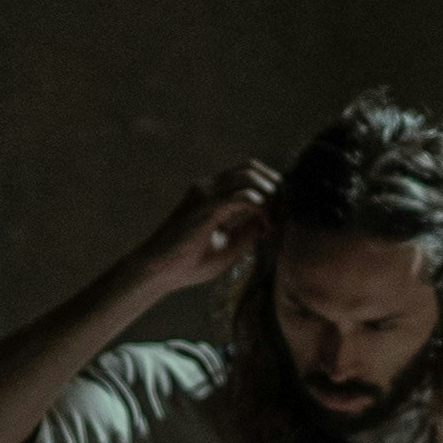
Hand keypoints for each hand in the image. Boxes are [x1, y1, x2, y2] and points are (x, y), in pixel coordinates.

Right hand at [133, 161, 276, 298]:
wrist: (158, 273)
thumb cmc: (189, 263)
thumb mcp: (230, 245)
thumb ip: (249, 229)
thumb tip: (272, 220)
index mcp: (214, 194)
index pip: (250, 174)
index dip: (272, 190)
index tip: (282, 218)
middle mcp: (209, 187)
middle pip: (253, 169)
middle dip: (276, 189)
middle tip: (284, 217)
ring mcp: (205, 193)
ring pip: (249, 176)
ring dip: (270, 196)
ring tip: (275, 223)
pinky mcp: (204, 207)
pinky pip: (240, 196)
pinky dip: (260, 207)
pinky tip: (265, 226)